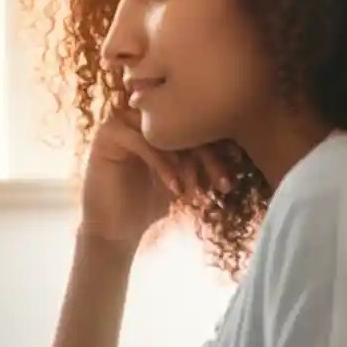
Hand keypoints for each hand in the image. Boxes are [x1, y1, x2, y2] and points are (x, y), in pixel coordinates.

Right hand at [79, 110, 232, 245]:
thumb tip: (239, 148)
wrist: (116, 229)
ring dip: (185, 162)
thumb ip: (200, 158)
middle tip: (219, 185)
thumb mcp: (183, 177)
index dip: (216, 153)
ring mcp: (123, 123)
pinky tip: (173, 187)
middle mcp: (142, 117)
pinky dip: (162, 164)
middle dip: (206, 158)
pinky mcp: (107, 136)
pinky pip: (141, 141)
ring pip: (164, 132)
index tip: (228, 183)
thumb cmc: (150, 203)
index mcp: (161, 122)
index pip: (197, 126)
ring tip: (193, 190)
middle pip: (183, 125)